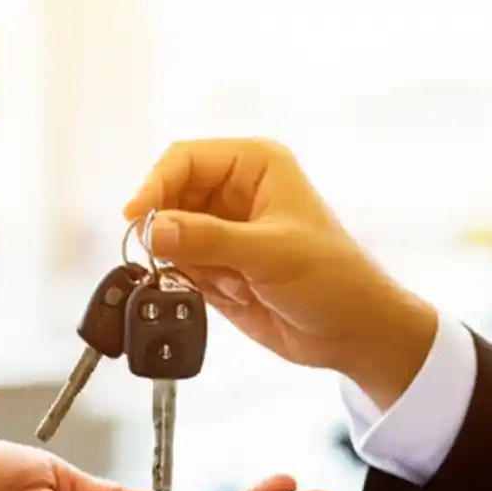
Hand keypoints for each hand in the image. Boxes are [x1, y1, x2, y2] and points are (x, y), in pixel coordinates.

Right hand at [124, 139, 436, 408]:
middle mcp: (237, 191)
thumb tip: (155, 229)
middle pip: (170, 196)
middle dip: (169, 230)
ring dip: (187, 262)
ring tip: (231, 281)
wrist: (353, 332)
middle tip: (178, 259)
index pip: (185, 158)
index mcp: (256, 165)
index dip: (156, 184)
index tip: (138, 217)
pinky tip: (234, 292)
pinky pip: (180, 266)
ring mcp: (225, 229)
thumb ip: (209, 240)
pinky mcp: (219, 265)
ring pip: (170, 235)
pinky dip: (192, 283)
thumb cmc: (334, 279)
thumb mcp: (271, 253)